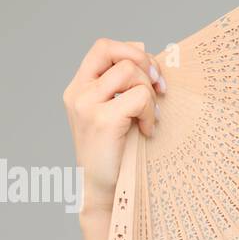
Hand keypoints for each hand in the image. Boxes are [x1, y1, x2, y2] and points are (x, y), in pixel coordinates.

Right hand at [61, 38, 166, 213]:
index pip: (103, 48)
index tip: (150, 74)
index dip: (131, 51)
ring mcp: (87, 105)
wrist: (104, 192)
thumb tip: (154, 66)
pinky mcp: (102, 120)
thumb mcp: (115, 115)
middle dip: (146, 66)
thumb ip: (123, 90)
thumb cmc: (116, 154)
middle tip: (160, 89)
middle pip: (117, 52)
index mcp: (79, 88)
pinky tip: (147, 131)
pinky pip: (138, 97)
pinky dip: (149, 112)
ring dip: (149, 93)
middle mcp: (78, 92)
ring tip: (149, 117)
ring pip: (130, 72)